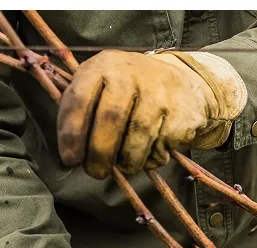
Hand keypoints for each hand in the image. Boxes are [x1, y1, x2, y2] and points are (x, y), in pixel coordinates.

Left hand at [57, 50, 246, 179]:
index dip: (71, 134)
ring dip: (127, 162)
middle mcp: (132, 76)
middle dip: (99, 154)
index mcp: (104, 66)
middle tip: (95, 172)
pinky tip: (148, 153)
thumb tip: (70, 153)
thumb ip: (84, 108)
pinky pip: (160, 148)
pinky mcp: (180, 116)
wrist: (186, 82)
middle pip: (110, 120)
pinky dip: (151, 159)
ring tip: (124, 166)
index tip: (70, 159)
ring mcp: (159, 95)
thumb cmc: (132, 89)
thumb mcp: (104, 82)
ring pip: (137, 139)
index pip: (80, 99)